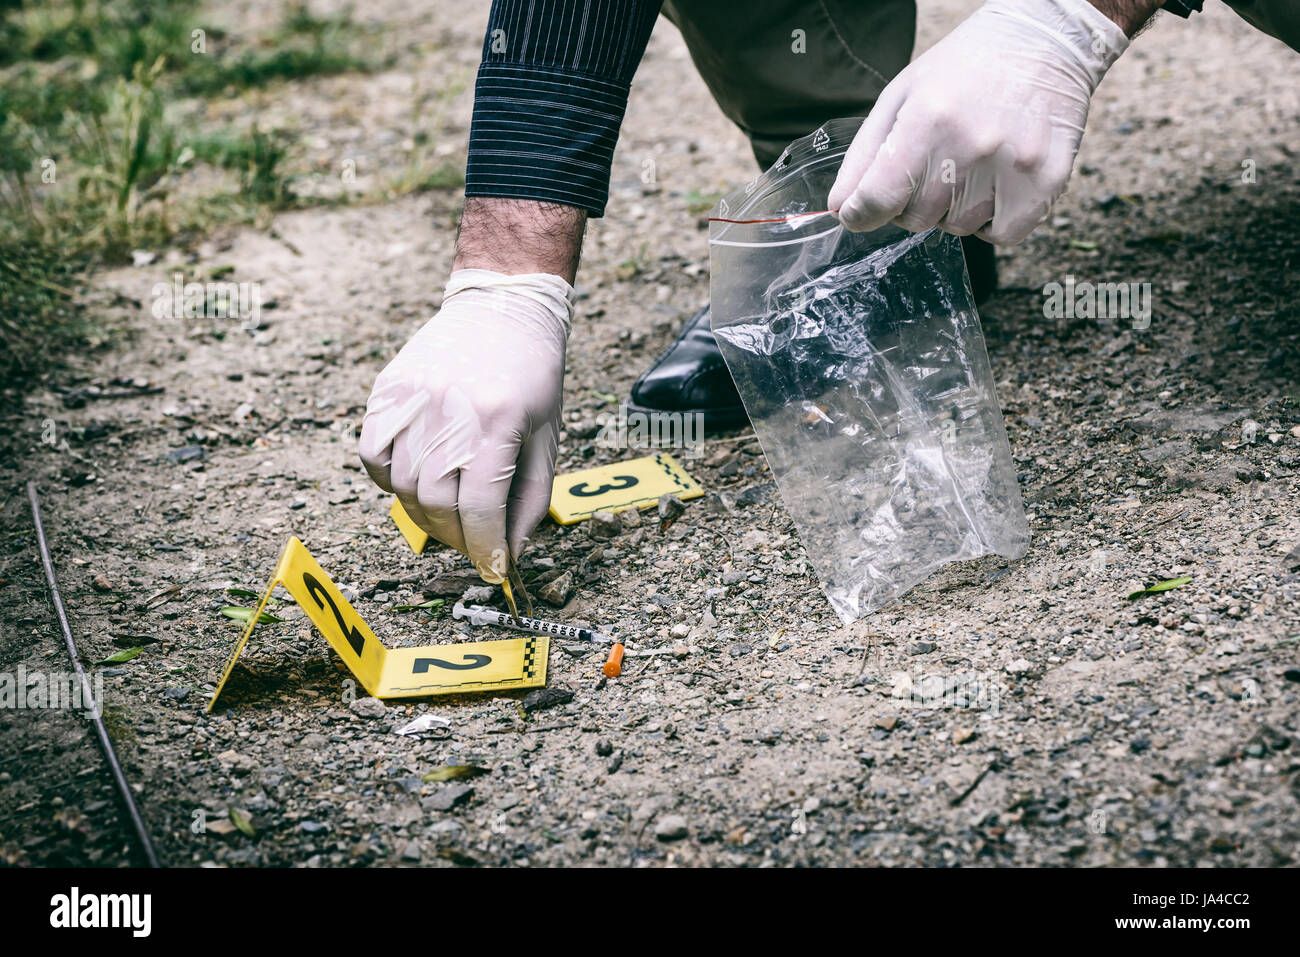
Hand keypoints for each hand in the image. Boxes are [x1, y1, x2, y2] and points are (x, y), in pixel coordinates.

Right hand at [358, 269, 573, 581]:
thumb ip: (530, 498)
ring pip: (402, 485)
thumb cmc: (532, 376)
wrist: (502, 305)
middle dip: (457, 538)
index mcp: (497, 419)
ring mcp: (412, 396)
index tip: (493, 570)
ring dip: (426, 515)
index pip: (480, 506)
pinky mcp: (387, 389)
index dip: (485, 548)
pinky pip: (373, 455)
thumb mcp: (548, 437)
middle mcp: (449, 407)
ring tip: (450, 517)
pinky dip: (389, 481)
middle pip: (437, 502)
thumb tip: (508, 553)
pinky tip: (416, 482)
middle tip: (474, 546)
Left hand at [828, 0, 1128, 244]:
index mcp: (928, 121)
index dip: (861, 213)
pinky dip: (991, 221)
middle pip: (916, 218)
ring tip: (968, 164)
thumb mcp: (901, 96)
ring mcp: (1013, 167)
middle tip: (930, 165)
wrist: (1045, 41)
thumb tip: (840, 209)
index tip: (859, 211)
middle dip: (911, 201)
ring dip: (952, 208)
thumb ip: (865, 156)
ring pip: (957, 228)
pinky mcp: (1046, 182)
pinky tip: (993, 186)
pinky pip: (1001, 235)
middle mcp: (972, 147)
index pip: (879, 199)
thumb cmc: (964, 68)